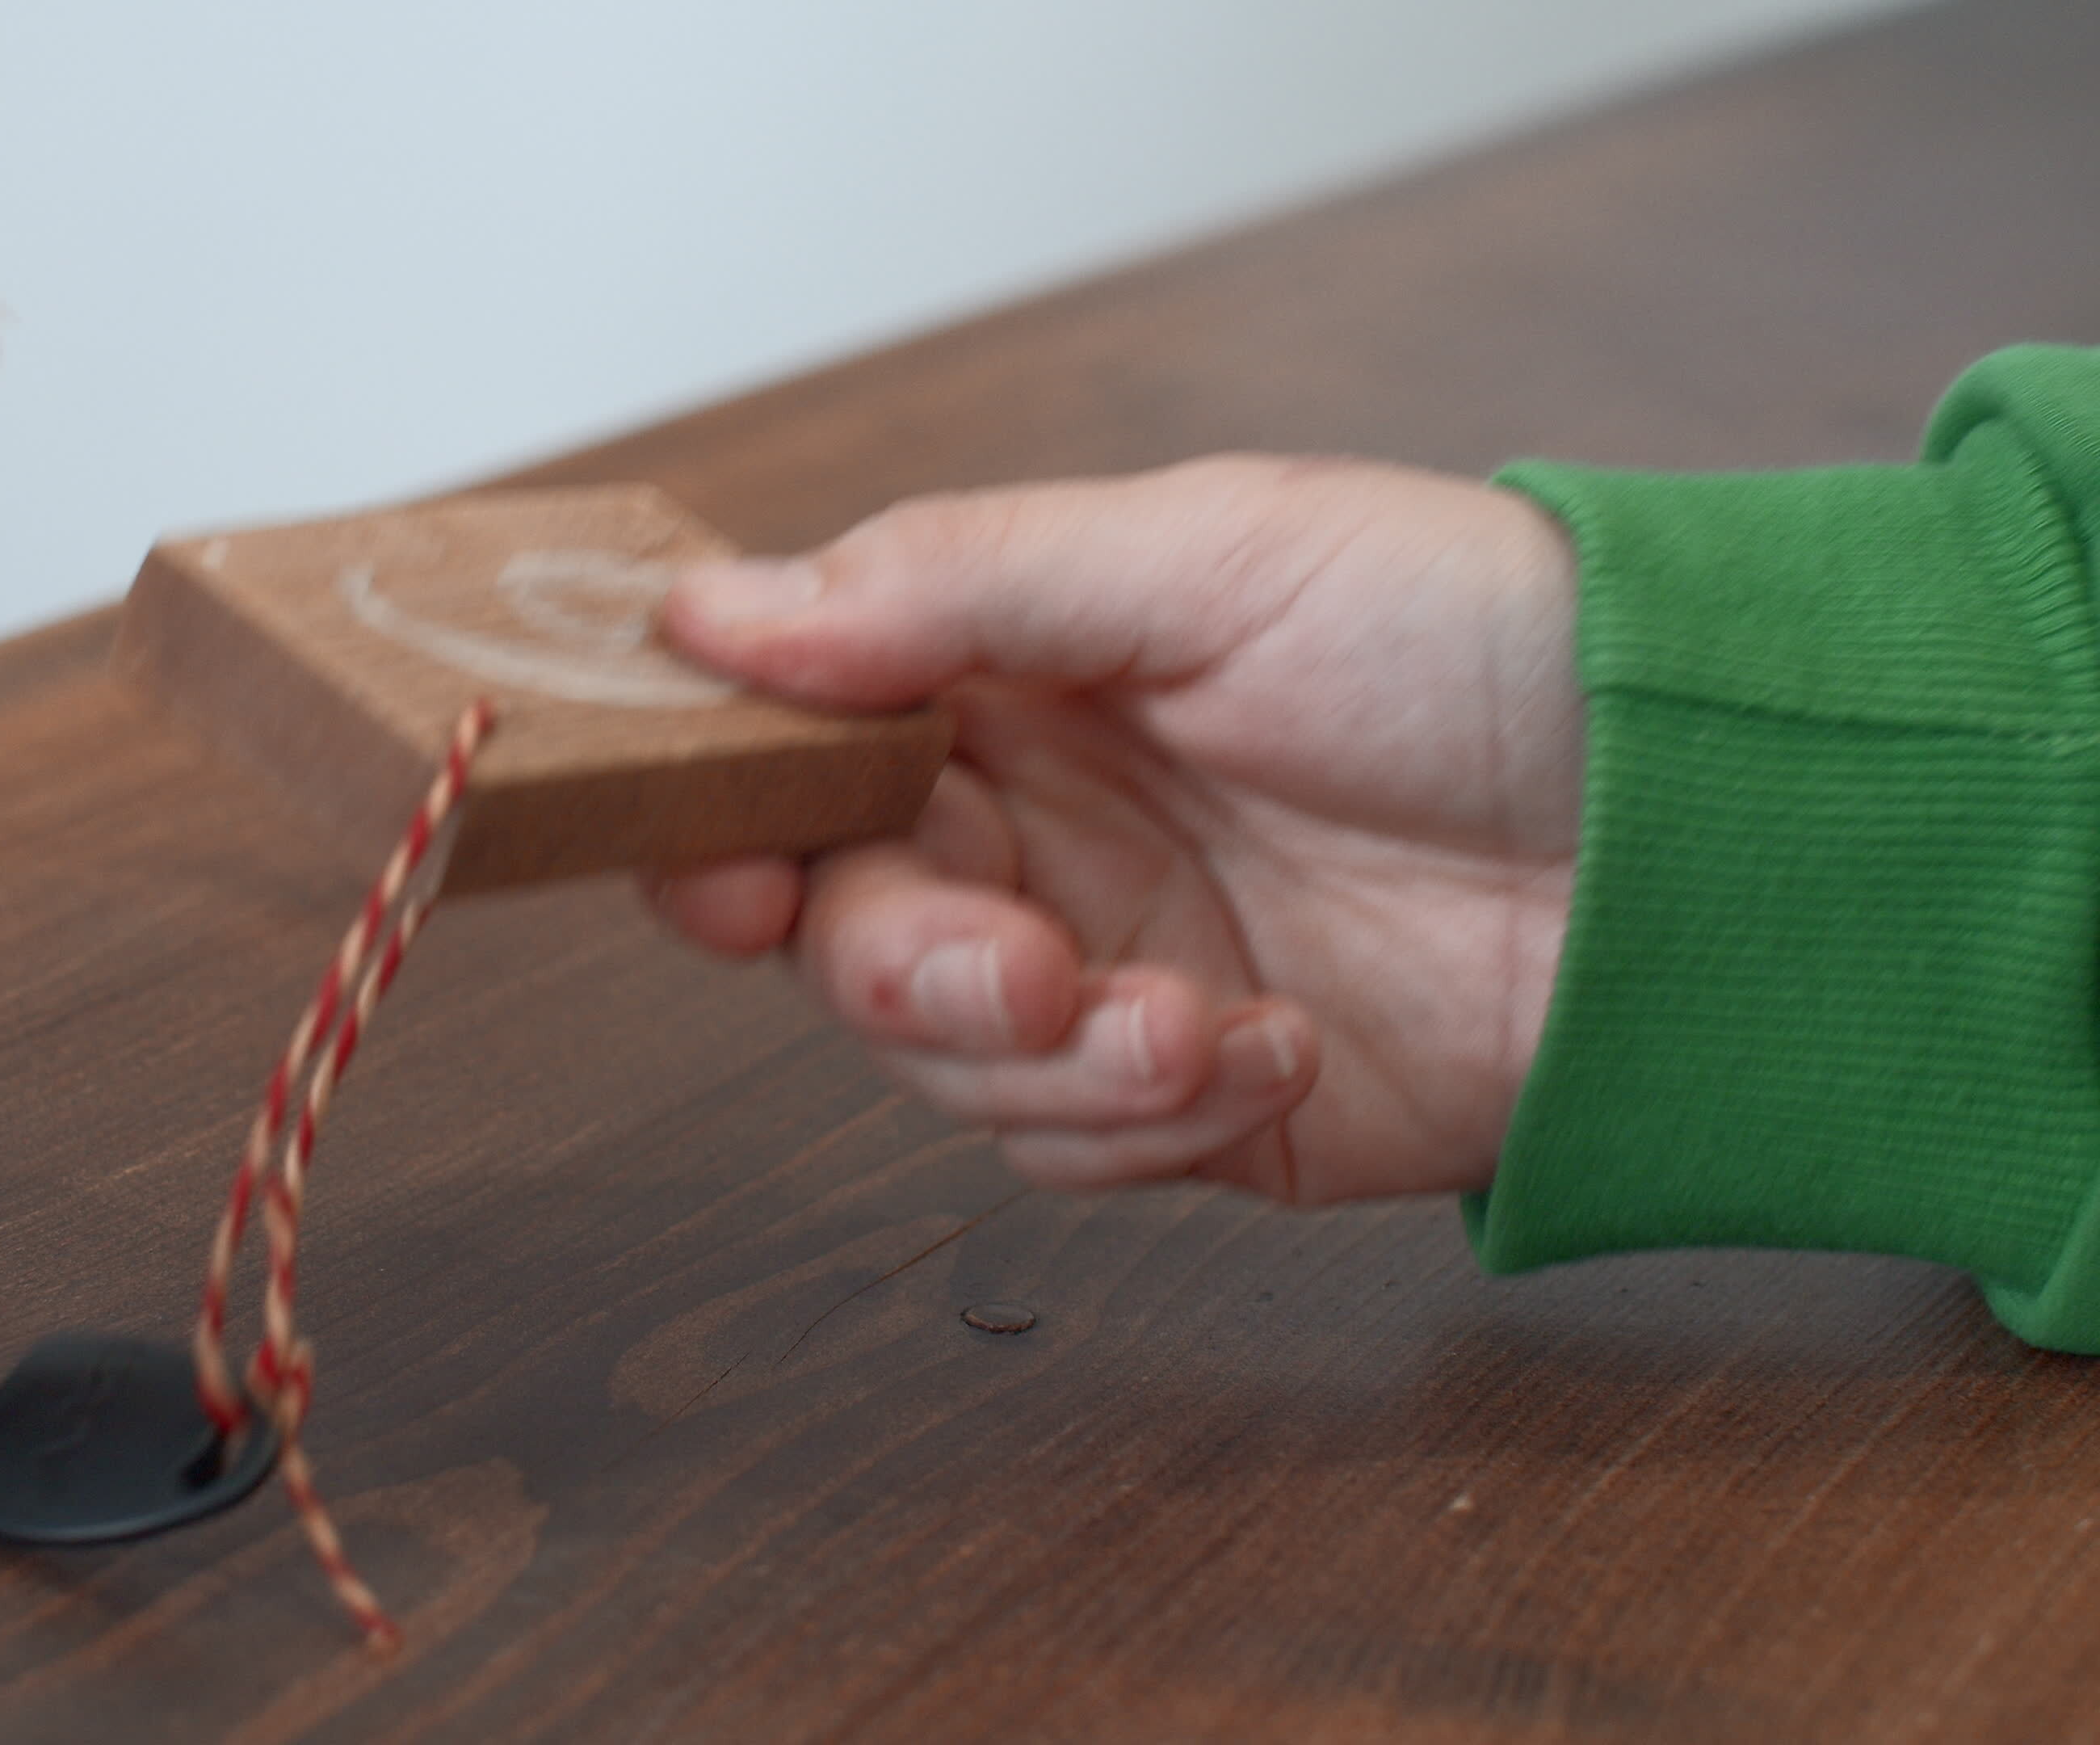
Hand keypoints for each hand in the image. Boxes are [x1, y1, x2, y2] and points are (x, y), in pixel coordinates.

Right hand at [650, 456, 1580, 1202]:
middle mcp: (1035, 836)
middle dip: (911, 972)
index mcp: (1007, 689)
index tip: (721, 861)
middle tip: (1024, 962)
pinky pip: (1081, 1154)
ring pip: (948, 1073)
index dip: (727, 820)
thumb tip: (713, 612)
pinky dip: (1162, 1117)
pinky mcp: (1194, 1109)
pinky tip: (1280, 1044)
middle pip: (846, 942)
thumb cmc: (1472, 635)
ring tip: (1195, 1018)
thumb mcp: (1207, 555)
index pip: (796, 766)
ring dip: (1052, 1062)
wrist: (1701, 822)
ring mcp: (1110, 976)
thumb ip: (951, 586)